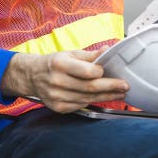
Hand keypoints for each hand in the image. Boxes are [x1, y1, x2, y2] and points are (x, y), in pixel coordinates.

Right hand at [0, 48, 128, 113]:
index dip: (101, 72)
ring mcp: (57, 96)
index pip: (86, 71)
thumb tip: (107, 50)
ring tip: (119, 93)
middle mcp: (57, 81)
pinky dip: (94, 101)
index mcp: (60, 64)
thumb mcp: (70, 53)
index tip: (112, 71)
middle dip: (111, 87)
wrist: (33, 76)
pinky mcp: (58, 107)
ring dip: (107, 97)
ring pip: (87, 99)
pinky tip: (104, 98)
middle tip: (125, 86)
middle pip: (90, 87)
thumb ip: (90, 55)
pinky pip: (81, 105)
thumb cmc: (55, 63)